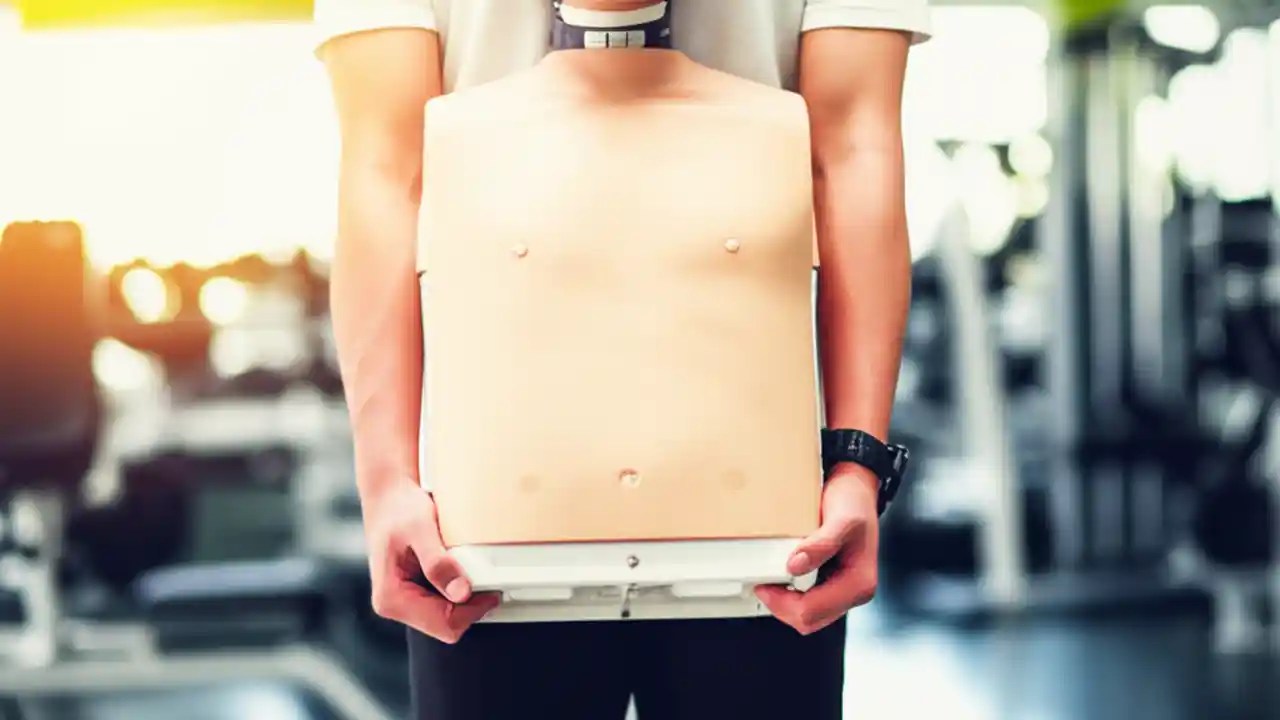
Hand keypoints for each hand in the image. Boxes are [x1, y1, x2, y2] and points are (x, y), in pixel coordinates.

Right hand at [365, 481, 500, 643]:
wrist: (387, 495)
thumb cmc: (398, 508)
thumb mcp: (420, 529)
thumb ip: (438, 563)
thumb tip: (460, 592)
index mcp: (391, 598)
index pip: (443, 625)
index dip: (472, 611)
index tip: (491, 591)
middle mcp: (393, 605)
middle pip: (446, 625)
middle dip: (468, 606)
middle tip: (484, 578)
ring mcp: (402, 601)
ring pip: (446, 617)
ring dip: (462, 597)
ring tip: (466, 568)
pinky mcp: (412, 593)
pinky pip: (442, 603)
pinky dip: (456, 589)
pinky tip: (456, 568)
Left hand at [755, 464, 879, 634]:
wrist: (857, 490)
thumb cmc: (854, 502)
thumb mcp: (842, 519)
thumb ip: (822, 544)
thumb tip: (795, 566)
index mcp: (859, 584)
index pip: (813, 611)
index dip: (782, 603)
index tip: (764, 584)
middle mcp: (853, 592)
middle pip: (808, 620)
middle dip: (782, 605)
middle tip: (762, 582)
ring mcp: (842, 591)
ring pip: (807, 615)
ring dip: (785, 601)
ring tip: (772, 577)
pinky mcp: (832, 585)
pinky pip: (808, 602)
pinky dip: (790, 594)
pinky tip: (783, 575)